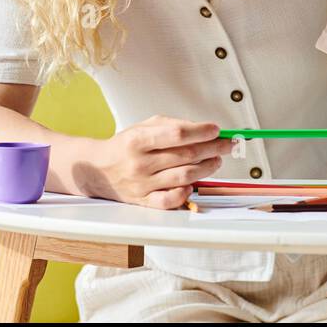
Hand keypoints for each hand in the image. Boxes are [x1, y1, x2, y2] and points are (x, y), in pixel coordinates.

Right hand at [91, 115, 229, 208]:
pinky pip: (169, 200)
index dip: (200, 131)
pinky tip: (194, 184)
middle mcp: (140, 163)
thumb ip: (172, 126)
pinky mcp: (144, 201)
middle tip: (226, 144)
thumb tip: (203, 130)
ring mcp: (142, 184)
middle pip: (185, 156)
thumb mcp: (144, 126)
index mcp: (138, 140)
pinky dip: (186, 193)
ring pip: (183, 177)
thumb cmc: (126, 146)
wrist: (99, 169)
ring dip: (206, 168)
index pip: (176, 134)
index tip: (216, 129)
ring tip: (216, 160)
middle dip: (212, 148)